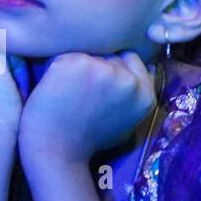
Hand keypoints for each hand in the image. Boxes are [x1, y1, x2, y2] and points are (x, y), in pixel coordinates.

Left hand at [18, 51, 155, 167]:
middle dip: (98, 66)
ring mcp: (103, 69)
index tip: (100, 82)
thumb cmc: (88, 137)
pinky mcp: (77, 62)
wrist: (56, 148)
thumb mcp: (127, 120)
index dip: (114, 68)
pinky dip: (58, 65)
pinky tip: (55, 86)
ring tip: (69, 90)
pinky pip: (66, 53)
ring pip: (90, 53)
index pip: (132, 59)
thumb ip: (136, 93)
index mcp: (146, 96)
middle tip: (83, 90)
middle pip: (111, 55)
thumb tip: (145, 66)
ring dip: (78, 64)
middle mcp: (129, 80)